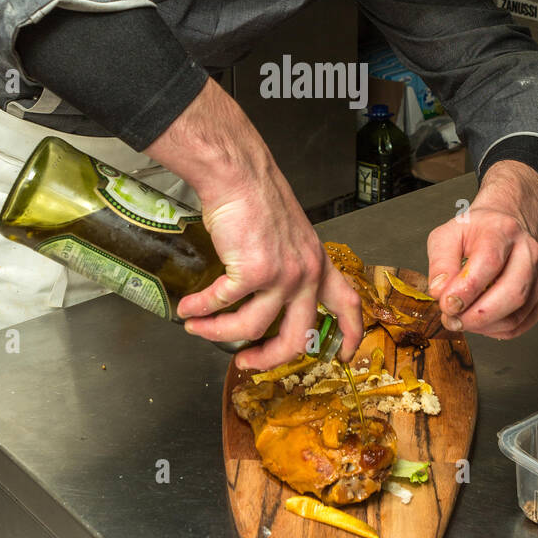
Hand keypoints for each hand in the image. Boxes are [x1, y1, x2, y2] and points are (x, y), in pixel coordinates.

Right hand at [145, 79, 362, 368]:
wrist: (239, 175)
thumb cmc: (257, 197)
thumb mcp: (288, 234)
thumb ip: (286, 263)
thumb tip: (262, 293)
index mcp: (319, 264)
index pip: (347, 305)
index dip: (349, 335)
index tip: (342, 355)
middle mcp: (307, 274)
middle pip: (297, 337)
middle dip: (269, 359)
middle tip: (245, 362)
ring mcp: (282, 275)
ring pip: (252, 327)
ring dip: (219, 332)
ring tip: (198, 328)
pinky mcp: (253, 271)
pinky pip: (223, 303)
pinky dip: (201, 309)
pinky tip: (188, 308)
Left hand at [426, 161, 537, 340]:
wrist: (503, 230)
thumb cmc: (474, 234)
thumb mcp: (447, 236)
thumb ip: (440, 263)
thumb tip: (439, 291)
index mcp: (503, 231)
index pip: (490, 262)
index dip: (466, 289)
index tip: (446, 304)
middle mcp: (530, 252)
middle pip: (512, 294)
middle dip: (476, 316)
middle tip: (452, 319)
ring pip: (516, 316)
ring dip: (483, 326)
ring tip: (462, 319)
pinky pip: (520, 325)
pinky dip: (495, 330)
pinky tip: (480, 321)